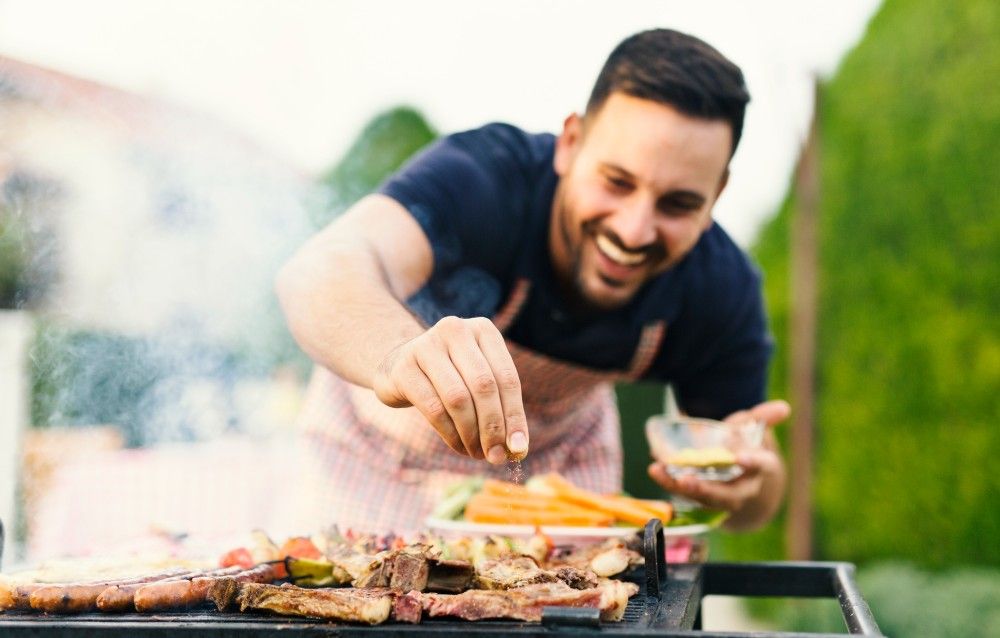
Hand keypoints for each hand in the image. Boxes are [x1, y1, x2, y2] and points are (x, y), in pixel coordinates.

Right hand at [372, 316, 528, 464]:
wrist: (398, 366)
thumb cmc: (450, 377)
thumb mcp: (478, 381)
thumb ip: (500, 408)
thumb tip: (517, 448)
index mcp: (483, 329)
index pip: (507, 377)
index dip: (515, 416)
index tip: (519, 448)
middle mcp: (455, 330)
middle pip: (484, 387)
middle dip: (493, 427)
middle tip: (496, 456)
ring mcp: (426, 346)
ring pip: (458, 399)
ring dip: (471, 434)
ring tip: (477, 453)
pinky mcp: (403, 368)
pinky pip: (434, 408)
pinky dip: (450, 434)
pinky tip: (458, 446)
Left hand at [648, 400, 789, 529]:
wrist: (743, 480)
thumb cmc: (747, 448)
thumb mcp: (755, 431)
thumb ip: (763, 418)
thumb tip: (783, 407)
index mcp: (760, 469)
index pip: (760, 466)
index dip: (752, 462)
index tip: (741, 457)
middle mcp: (742, 488)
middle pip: (726, 495)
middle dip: (706, 489)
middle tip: (686, 480)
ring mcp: (721, 497)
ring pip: (701, 498)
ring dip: (678, 486)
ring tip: (658, 471)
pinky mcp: (701, 498)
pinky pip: (685, 493)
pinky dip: (669, 481)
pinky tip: (655, 468)